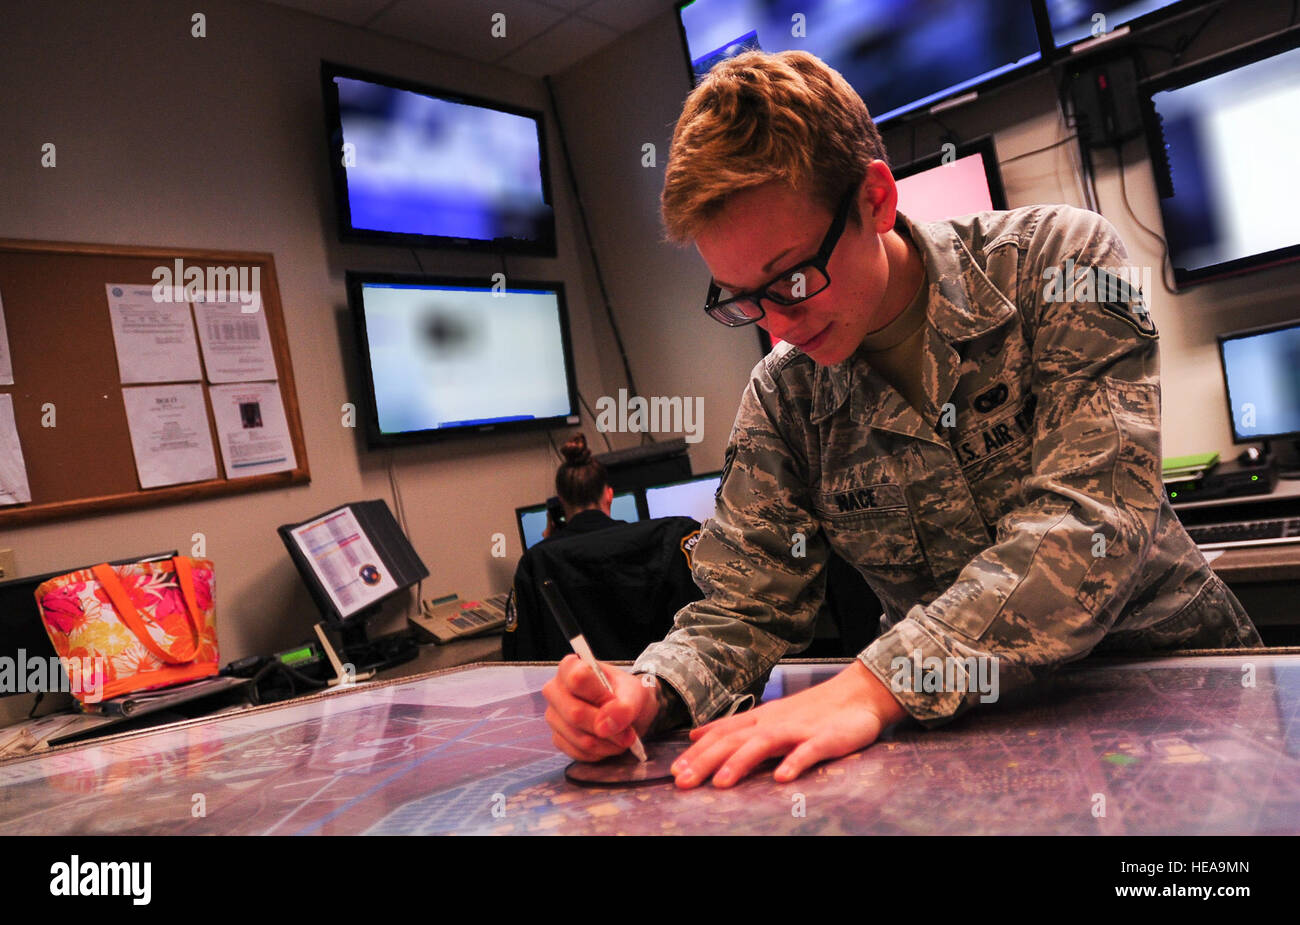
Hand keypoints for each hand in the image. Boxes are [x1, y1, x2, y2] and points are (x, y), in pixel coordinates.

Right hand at [542, 655, 657, 761]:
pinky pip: (578, 752)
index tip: (616, 701)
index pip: (578, 679)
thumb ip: (624, 706)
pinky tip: (608, 743)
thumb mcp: (635, 694)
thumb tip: (604, 726)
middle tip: (628, 731)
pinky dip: (600, 752)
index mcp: (571, 667)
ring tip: (621, 736)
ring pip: (578, 737)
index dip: (600, 696)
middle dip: (608, 727)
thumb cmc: (627, 695)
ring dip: (607, 743)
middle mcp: (555, 690)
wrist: (627, 713)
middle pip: (575, 713)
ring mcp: (553, 715)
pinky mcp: (557, 738)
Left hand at [670, 660, 906, 788]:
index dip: (697, 753)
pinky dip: (794, 762)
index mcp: (760, 720)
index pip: (722, 735)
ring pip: (764, 744)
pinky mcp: (826, 738)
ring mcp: (799, 730)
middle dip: (706, 761)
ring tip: (721, 783)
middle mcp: (774, 723)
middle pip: (734, 740)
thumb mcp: (767, 717)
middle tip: (682, 782)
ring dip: (740, 762)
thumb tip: (695, 736)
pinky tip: (781, 778)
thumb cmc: (812, 711)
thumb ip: (734, 728)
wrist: (857, 694)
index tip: (674, 771)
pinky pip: (808, 751)